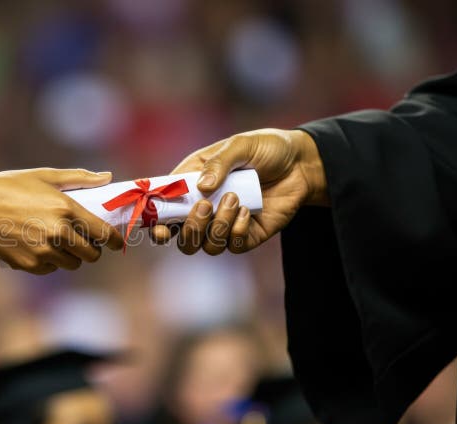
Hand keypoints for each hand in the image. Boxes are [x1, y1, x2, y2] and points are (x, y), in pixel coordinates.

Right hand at [0, 168, 123, 273]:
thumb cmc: (10, 186)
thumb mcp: (45, 176)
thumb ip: (80, 178)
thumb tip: (106, 177)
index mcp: (66, 210)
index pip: (103, 234)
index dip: (114, 240)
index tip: (116, 242)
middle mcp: (58, 233)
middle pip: (91, 255)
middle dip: (91, 249)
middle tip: (84, 241)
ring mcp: (43, 252)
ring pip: (72, 264)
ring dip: (71, 256)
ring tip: (59, 242)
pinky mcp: (28, 264)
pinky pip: (51, 269)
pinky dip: (50, 262)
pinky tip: (40, 247)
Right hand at [151, 128, 326, 254]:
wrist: (302, 163)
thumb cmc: (266, 148)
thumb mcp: (240, 145)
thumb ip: (220, 163)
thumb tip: (202, 188)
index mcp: (191, 184)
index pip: (163, 209)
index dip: (154, 223)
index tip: (158, 227)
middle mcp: (204, 208)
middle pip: (182, 237)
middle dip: (190, 228)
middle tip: (205, 206)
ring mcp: (224, 224)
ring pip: (206, 246)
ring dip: (216, 227)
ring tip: (234, 200)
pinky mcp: (246, 235)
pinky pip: (232, 246)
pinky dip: (236, 232)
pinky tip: (247, 212)